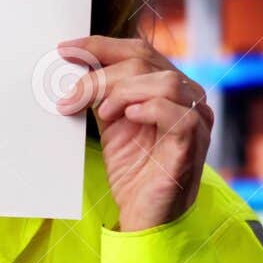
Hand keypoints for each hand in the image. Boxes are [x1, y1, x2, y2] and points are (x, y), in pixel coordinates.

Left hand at [55, 36, 211, 231]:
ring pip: (163, 82)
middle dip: (101, 75)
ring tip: (102, 114)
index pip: (140, 51)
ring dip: (123, 92)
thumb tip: (76, 65)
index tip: (66, 50)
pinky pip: (179, 114)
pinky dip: (149, 109)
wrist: (144, 216)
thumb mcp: (112, 123)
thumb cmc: (133, 171)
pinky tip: (127, 118)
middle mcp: (188, 98)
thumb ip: (103, 94)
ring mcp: (196, 120)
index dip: (101, 46)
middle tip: (71, 96)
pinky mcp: (194, 144)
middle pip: (146, 62)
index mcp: (170, 88)